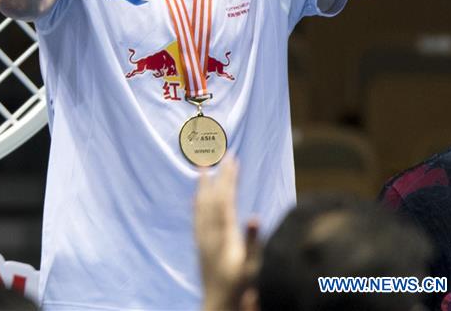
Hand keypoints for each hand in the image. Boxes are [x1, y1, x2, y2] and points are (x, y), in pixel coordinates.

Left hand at [194, 156, 260, 310]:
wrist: (219, 305)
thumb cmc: (240, 288)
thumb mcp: (252, 266)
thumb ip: (253, 242)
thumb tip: (254, 217)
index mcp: (224, 235)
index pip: (225, 199)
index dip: (229, 178)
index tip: (232, 159)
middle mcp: (210, 233)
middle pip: (213, 198)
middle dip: (218, 175)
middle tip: (220, 154)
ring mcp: (203, 239)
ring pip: (201, 205)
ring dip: (203, 185)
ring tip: (202, 167)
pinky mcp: (201, 246)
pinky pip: (196, 218)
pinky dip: (196, 203)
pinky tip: (195, 197)